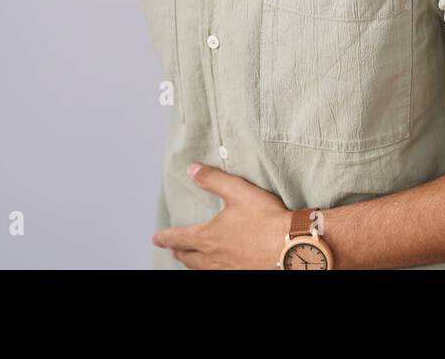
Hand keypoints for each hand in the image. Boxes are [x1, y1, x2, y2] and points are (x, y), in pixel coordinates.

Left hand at [152, 161, 291, 268]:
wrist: (288, 245)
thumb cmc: (264, 218)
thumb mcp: (237, 191)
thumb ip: (212, 179)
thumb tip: (192, 169)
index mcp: (207, 237)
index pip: (178, 238)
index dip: (165, 237)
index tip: (156, 238)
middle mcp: (212, 257)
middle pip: (188, 257)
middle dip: (178, 252)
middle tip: (172, 251)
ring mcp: (227, 269)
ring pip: (201, 269)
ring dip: (191, 264)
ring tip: (189, 261)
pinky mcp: (241, 274)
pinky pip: (217, 274)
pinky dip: (210, 271)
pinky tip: (217, 269)